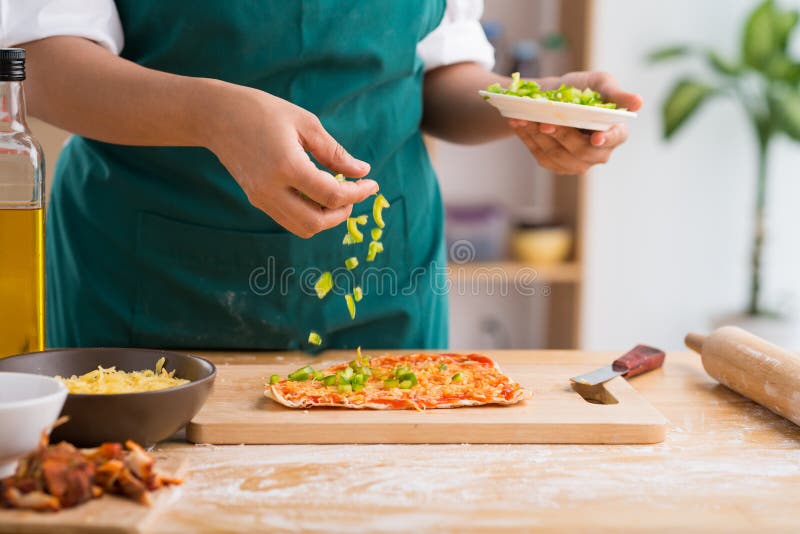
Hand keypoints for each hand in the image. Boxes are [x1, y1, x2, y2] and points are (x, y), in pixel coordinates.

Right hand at [206, 83, 377, 237]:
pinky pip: (289, 220)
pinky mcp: (256, 200)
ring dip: (326, 218)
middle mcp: (271, 189)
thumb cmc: (263, 111)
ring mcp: (261, 198)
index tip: (373, 184)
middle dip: (343, 213)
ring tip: (338, 195)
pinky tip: (318, 194)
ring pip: (302, 228)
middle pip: (317, 223)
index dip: (358, 194)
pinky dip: (309, 214)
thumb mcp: (306, 124)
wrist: (216, 116)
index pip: (331, 196)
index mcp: (287, 167)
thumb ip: (335, 153)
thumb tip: (363, 172)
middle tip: (355, 194)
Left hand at [508, 71, 642, 174]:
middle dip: (562, 135)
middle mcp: (600, 153)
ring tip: (523, 119)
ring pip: (558, 155)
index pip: (614, 138)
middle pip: (582, 151)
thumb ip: (617, 94)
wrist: (554, 98)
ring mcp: (578, 163)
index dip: (606, 138)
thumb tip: (638, 102)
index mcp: (616, 132)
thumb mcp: (600, 83)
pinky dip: (528, 139)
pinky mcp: (557, 165)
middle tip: (544, 122)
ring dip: (538, 137)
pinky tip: (518, 123)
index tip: (595, 137)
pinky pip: (541, 156)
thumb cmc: (583, 88)